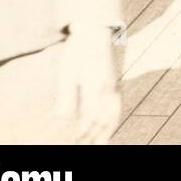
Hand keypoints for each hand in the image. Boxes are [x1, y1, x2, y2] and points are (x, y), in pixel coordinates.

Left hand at [55, 26, 119, 143]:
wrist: (95, 32)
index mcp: (95, 87)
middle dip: (97, 137)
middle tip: (87, 147)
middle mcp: (108, 89)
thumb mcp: (67, 73)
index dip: (82, 132)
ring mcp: (113, 86)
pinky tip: (108, 125)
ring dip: (107, 131)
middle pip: (105, 120)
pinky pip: (117, 107)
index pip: (90, 118)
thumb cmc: (78, 52)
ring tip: (102, 144)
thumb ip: (66, 96)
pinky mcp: (114, 84)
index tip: (74, 141)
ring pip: (113, 115)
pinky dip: (113, 119)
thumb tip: (63, 118)